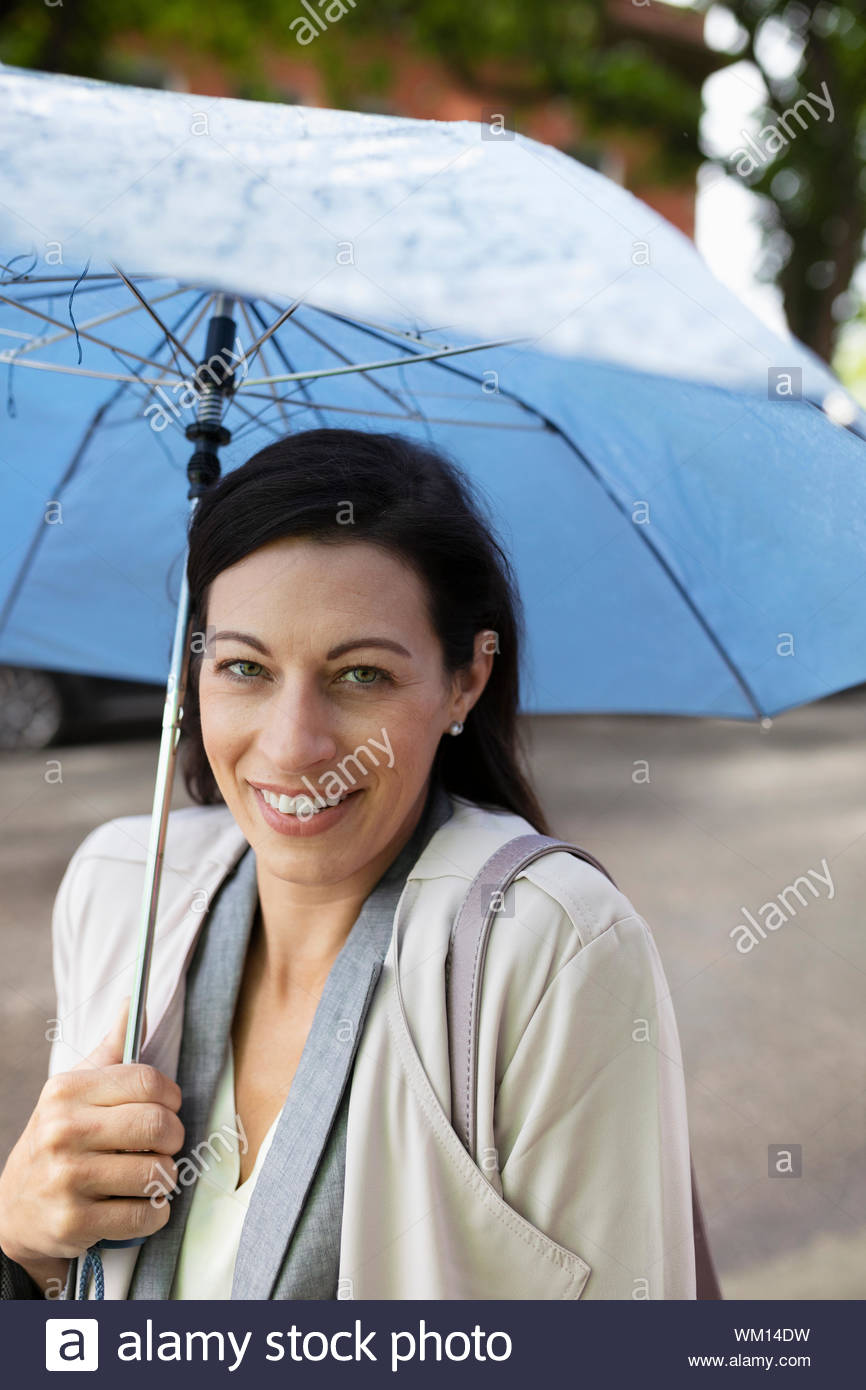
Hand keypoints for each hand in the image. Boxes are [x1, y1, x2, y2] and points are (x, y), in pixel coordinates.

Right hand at [0, 997, 183, 1290]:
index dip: (171, 1095)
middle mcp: (62, 1132)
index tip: (168, 1106)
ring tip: (146, 1175)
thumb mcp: (74, 1092)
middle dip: (173, 1138)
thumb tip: (135, 1001)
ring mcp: (67, 1180)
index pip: (147, 1081)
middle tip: (163, 1145)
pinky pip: (147, 1214)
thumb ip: (110, 1050)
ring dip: (164, 1177)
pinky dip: (154, 1212)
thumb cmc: (59, 1141)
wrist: (15, 1211)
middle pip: (158, 1125)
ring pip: (158, 1172)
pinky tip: (137, 1204)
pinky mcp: (75, 1223)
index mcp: (66, 1093)